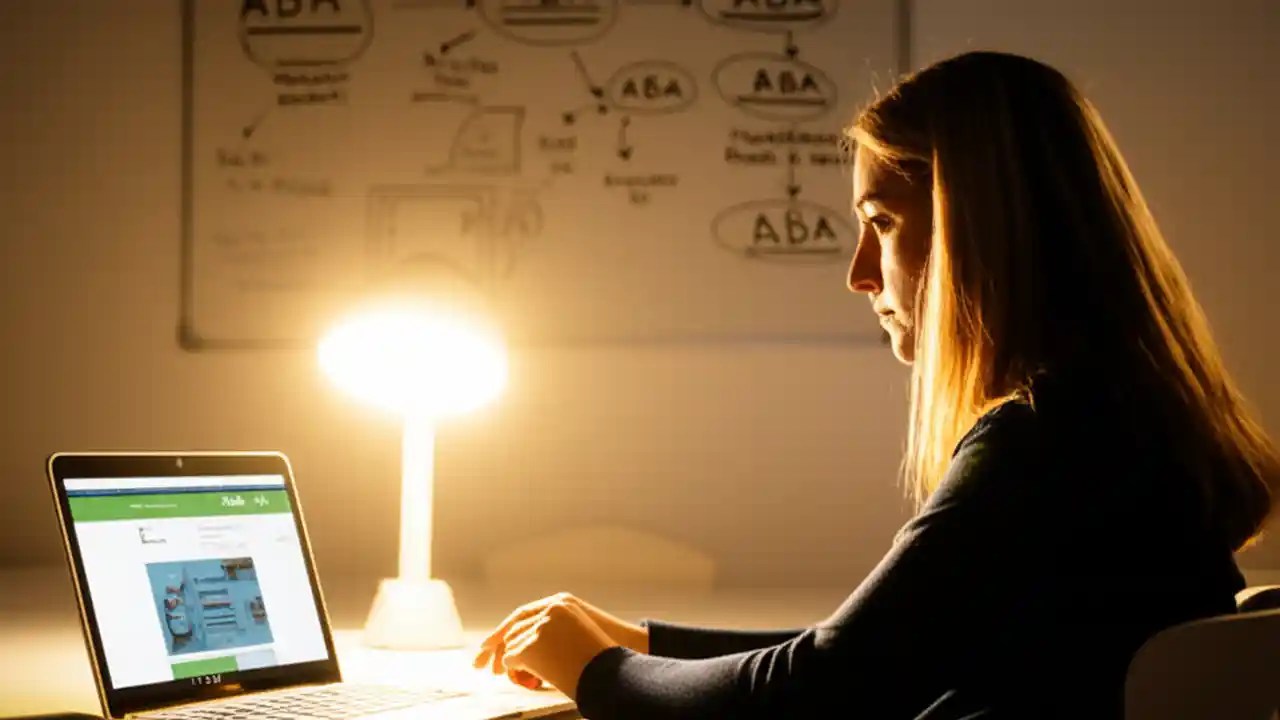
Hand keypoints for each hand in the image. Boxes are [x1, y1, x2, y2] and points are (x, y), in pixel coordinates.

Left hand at [473, 592, 644, 692]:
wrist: (617, 662)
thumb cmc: (602, 652)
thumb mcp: (579, 632)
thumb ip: (556, 633)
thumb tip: (534, 649)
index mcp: (561, 602)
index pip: (523, 613)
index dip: (505, 628)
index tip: (490, 642)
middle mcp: (549, 608)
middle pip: (512, 627)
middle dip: (495, 645)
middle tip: (479, 661)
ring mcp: (541, 625)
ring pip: (512, 643)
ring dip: (508, 661)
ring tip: (504, 674)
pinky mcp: (535, 644)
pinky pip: (513, 658)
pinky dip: (513, 669)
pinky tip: (517, 677)